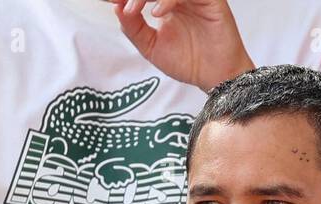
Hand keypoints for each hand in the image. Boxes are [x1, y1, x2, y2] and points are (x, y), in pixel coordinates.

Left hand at [110, 0, 254, 92]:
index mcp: (166, 4)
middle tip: (116, 1)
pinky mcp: (210, 0)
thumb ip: (133, 27)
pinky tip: (157, 14)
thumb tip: (117, 8)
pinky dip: (168, 0)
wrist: (214, 78)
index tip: (106, 1)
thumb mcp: (151, 47)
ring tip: (133, 10)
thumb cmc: (189, 63)